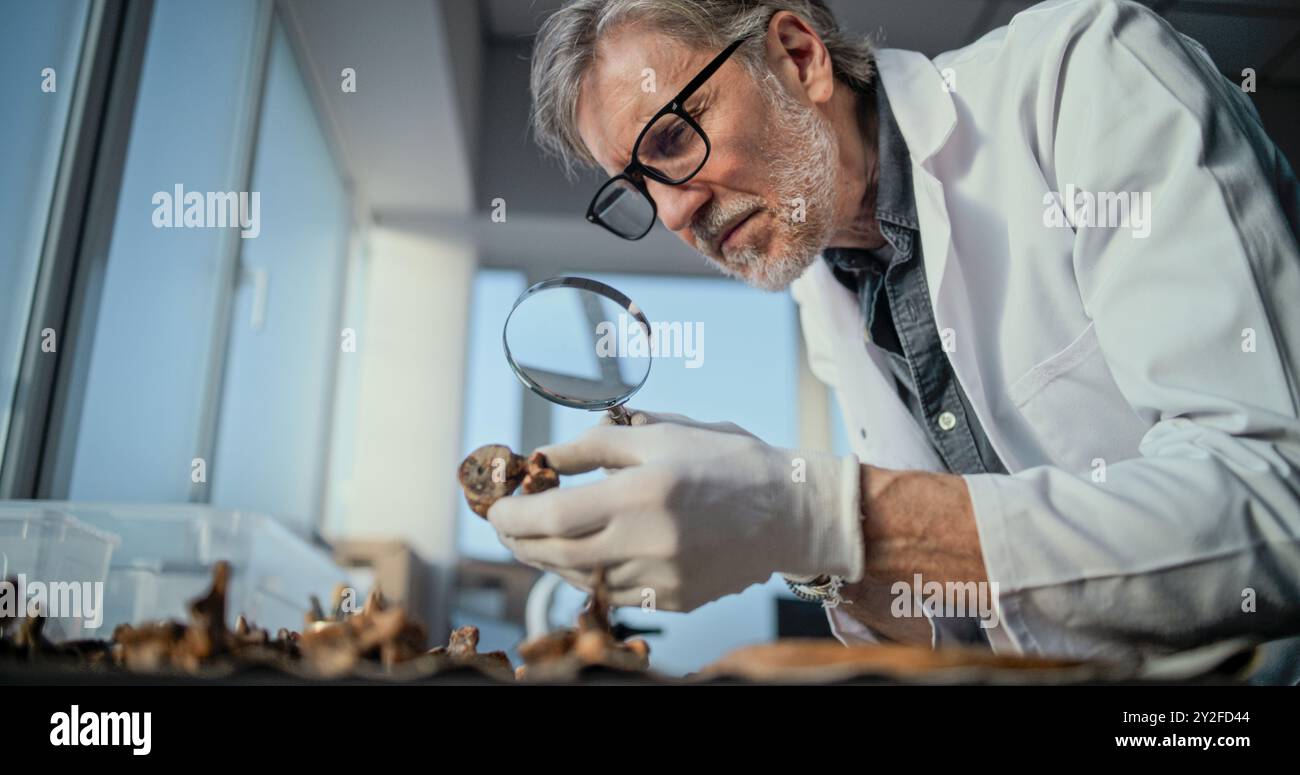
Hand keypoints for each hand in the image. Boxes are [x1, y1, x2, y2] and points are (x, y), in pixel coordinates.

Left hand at [486, 412, 864, 610]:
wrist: (791, 510)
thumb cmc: (727, 460)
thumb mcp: (660, 435)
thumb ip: (595, 447)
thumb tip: (544, 457)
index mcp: (640, 493)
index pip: (550, 517)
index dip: (512, 518)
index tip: (496, 510)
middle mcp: (647, 541)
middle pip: (556, 555)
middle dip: (522, 542)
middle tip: (506, 526)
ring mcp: (662, 577)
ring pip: (582, 579)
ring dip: (552, 560)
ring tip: (542, 538)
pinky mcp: (676, 599)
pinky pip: (616, 593)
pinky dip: (592, 575)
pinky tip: (588, 555)